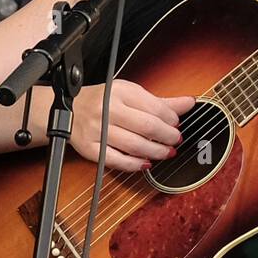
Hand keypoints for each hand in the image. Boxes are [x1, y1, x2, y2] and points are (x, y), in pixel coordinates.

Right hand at [68, 80, 195, 171]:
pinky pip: (117, 161)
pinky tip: (146, 163)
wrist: (67, 108)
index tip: (176, 124)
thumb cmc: (103, 101)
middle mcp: (107, 110)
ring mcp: (97, 130)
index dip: (171, 119)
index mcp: (120, 92)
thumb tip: (190, 103)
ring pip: (134, 145)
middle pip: (147, 127)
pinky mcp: (90, 148)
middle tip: (175, 140)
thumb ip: (161, 102)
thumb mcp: (131, 94)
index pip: (154, 107)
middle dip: (167, 136)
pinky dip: (135, 164)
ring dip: (156, 152)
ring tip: (166, 152)